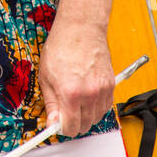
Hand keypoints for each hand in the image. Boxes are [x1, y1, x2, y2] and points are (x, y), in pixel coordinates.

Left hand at [39, 18, 113, 137]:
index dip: (62, 128)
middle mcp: (90, 93)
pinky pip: (106, 106)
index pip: (71, 127)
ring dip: (86, 115)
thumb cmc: (62, 46)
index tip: (58, 125)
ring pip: (97, 117)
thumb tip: (52, 122)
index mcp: (71, 93)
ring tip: (76, 101)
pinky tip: (87, 97)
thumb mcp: (46, 76)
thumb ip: (51, 103)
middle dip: (74, 122)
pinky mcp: (111, 84)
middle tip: (65, 112)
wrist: (80, 28)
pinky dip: (96, 106)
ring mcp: (102, 89)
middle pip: (85, 125)